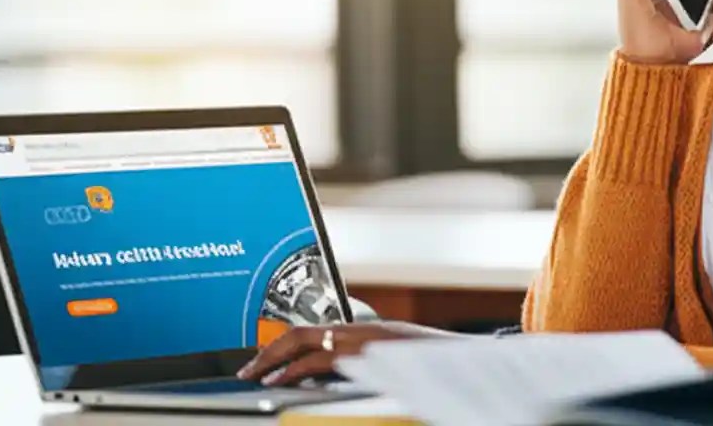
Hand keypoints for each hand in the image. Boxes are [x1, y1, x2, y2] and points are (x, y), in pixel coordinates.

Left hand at [236, 321, 464, 385]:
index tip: (263, 363)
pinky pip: (324, 359)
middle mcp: (361, 332)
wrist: (464, 360)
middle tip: (247, 370)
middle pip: (302, 333)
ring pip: (308, 342)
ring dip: (277, 359)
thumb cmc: (434, 364)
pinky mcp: (368, 355)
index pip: (314, 332)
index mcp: (365, 333)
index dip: (284, 346)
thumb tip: (341, 377)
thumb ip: (367, 365)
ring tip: (257, 376)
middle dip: (270, 352)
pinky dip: (300, 369)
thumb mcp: (396, 362)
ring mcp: (363, 342)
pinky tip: (284, 380)